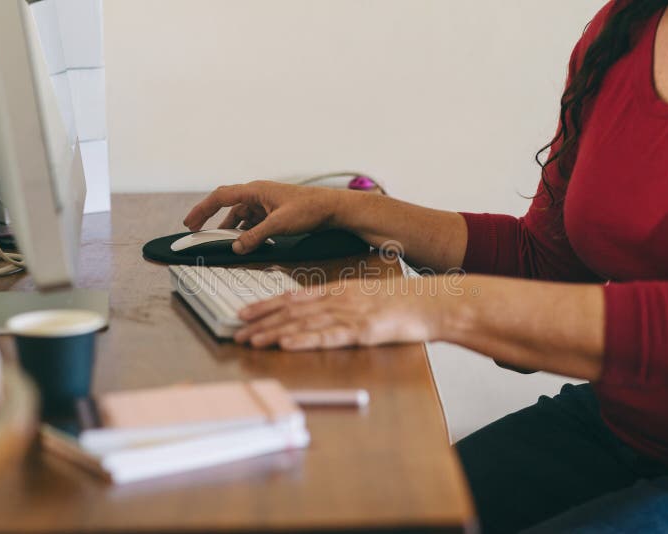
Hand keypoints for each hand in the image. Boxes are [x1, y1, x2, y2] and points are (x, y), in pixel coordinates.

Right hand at [183, 181, 347, 253]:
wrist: (333, 208)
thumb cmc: (310, 209)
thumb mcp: (280, 224)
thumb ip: (256, 236)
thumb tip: (236, 247)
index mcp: (255, 190)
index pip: (220, 197)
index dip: (202, 210)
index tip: (189, 223)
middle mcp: (258, 194)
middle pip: (227, 206)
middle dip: (211, 219)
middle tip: (197, 232)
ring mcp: (265, 204)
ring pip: (240, 216)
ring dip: (231, 229)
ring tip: (222, 243)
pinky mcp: (273, 213)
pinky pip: (252, 222)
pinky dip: (246, 232)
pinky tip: (245, 243)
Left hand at [233, 278, 445, 349]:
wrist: (431, 302)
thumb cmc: (402, 301)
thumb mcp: (365, 294)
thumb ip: (340, 299)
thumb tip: (315, 308)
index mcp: (338, 290)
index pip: (294, 297)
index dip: (266, 304)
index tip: (245, 311)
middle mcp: (338, 299)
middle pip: (291, 311)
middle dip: (261, 321)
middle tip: (236, 330)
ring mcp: (349, 314)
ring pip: (302, 324)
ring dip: (274, 332)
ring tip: (251, 340)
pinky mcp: (361, 331)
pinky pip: (327, 337)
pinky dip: (303, 341)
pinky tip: (285, 344)